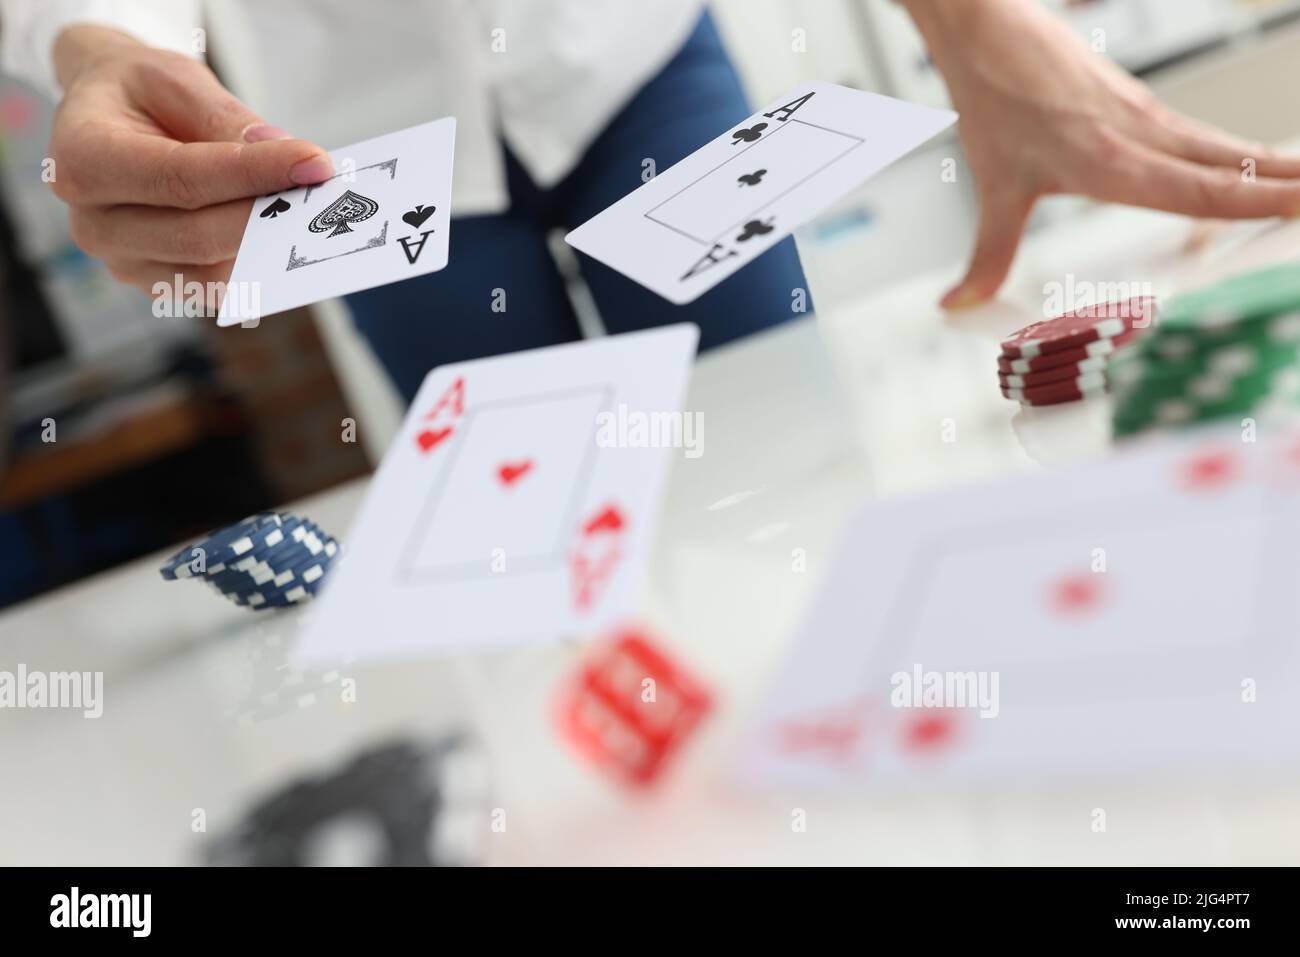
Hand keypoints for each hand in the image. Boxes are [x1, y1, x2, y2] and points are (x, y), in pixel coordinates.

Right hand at [48, 25, 332, 309]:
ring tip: (315, 212)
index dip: (253, 174)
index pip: (181, 178)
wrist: (110, 117)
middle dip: (269, 214)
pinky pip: (221, 286)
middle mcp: (95, 224)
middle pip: (199, 235)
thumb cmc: (141, 94)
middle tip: (327, 191)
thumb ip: (223, 118)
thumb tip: (279, 153)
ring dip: (271, 245)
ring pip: (215, 270)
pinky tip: (292, 237)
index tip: (314, 162)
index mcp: (82, 161)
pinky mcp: (161, 283)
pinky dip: (262, 265)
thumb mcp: (175, 80)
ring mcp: (126, 262)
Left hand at [901, 0, 1299, 308]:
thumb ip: (988, 256)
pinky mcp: (1143, 105)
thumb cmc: (996, 99)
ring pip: (1225, 149)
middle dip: (1290, 186)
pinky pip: (1205, 137)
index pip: (1202, 192)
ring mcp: (1149, 118)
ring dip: (1276, 168)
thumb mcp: (993, 189)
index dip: (1257, 204)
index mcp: (1113, 163)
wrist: (991, 31)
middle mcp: (1144, 137)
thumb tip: (957, 306)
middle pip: (1233, 168)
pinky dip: (1241, 155)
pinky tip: (1261, 164)